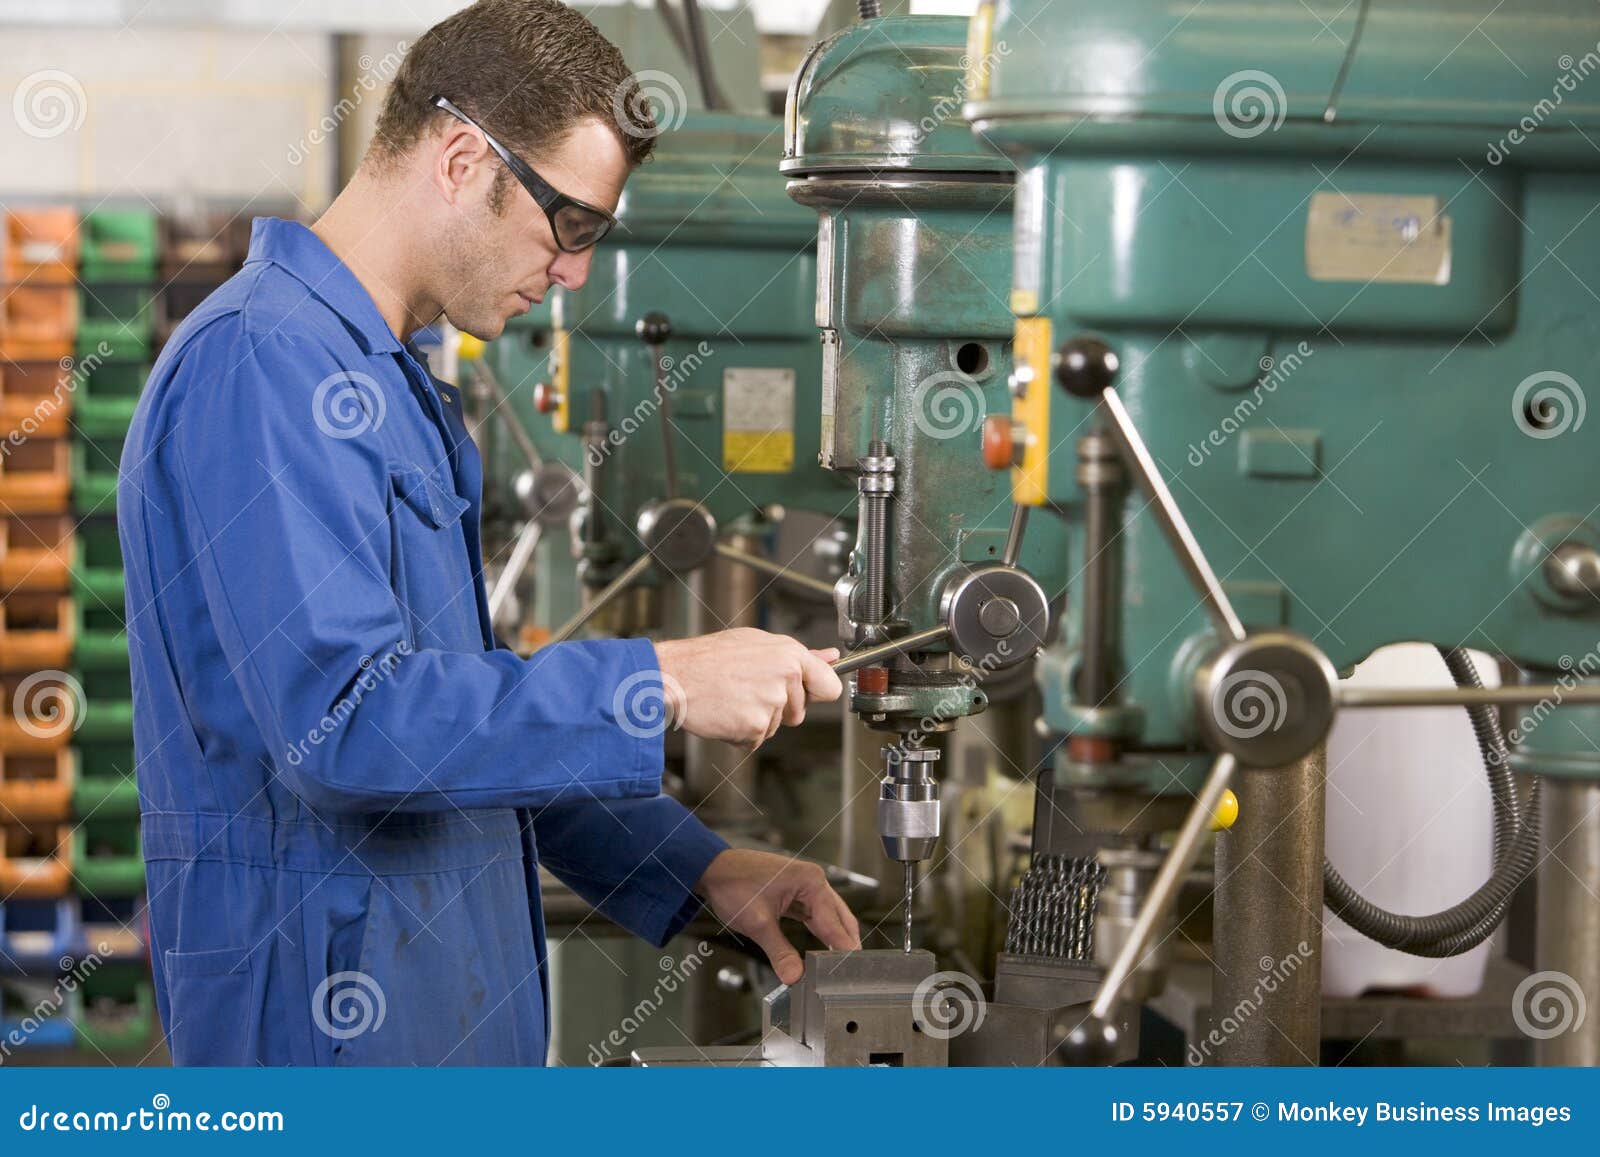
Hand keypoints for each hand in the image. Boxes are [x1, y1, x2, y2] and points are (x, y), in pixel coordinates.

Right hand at [653, 628, 841, 748]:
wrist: (673, 676)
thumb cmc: (708, 658)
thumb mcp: (756, 643)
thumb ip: (799, 655)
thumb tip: (830, 657)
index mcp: (789, 654)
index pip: (830, 685)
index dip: (817, 693)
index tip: (807, 693)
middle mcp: (785, 677)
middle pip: (799, 712)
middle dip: (778, 708)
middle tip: (747, 689)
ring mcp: (771, 703)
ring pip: (775, 725)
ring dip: (755, 719)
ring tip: (732, 697)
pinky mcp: (755, 726)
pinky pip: (755, 739)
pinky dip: (740, 733)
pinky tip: (724, 712)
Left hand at [695, 848, 860, 984]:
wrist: (712, 870)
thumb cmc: (733, 885)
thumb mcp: (757, 923)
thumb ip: (779, 952)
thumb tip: (795, 976)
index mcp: (810, 882)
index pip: (835, 923)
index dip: (843, 949)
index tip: (851, 970)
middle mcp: (812, 881)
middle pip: (839, 917)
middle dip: (845, 943)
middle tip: (853, 971)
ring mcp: (804, 886)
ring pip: (828, 916)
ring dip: (833, 937)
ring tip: (841, 963)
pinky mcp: (795, 892)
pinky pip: (814, 915)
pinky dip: (819, 930)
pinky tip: (823, 947)